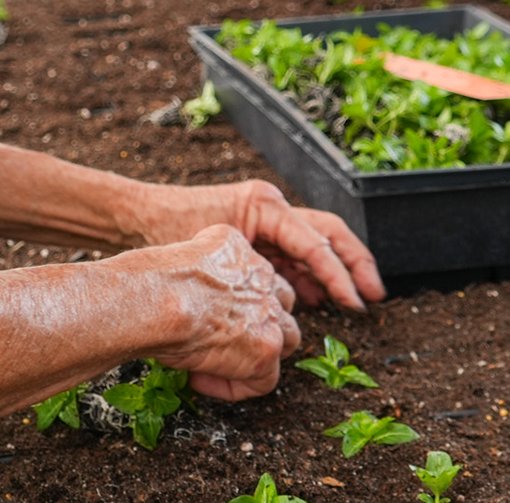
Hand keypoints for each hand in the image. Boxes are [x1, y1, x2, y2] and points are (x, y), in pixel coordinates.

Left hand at [131, 180, 384, 309]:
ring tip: (354, 303)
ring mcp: (267, 221)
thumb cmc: (165, 229)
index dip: (339, 273)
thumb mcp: (212, 250)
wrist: (135, 217)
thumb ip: (251, 272)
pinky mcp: (259, 236)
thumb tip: (288, 306)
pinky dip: (310, 276)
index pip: (315, 240)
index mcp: (264, 204)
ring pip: (316, 245)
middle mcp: (272, 207)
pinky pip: (294, 256)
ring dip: (336, 272)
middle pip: (329, 233)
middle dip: (354, 264)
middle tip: (374, 296)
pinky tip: (317, 302)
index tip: (355, 301)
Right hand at [146, 224, 301, 400]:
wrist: (164, 298)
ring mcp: (269, 317)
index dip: (240, 302)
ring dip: (256, 356)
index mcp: (244, 257)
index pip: (257, 280)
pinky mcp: (266, 349)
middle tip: (227, 340)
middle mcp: (263, 282)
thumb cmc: (160, 279)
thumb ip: (201, 270)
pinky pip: (264, 381)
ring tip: (221, 365)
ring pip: (284, 341)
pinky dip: (233, 387)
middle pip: (281, 306)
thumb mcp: (186, 257)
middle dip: (261, 325)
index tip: (212, 314)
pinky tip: (201, 379)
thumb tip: (190, 290)